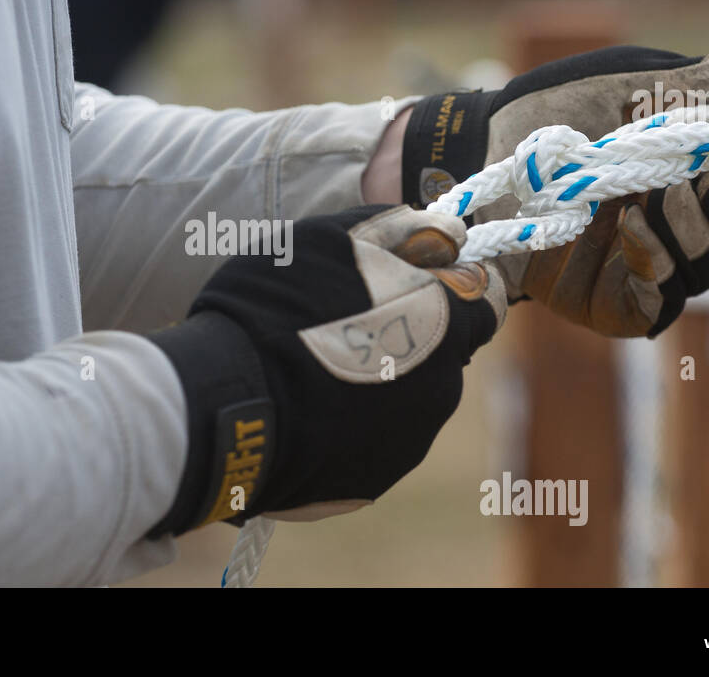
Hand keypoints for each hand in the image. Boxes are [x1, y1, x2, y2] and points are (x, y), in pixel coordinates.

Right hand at [145, 205, 505, 535]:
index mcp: (445, 318)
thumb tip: (445, 230)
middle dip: (409, 334)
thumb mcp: (333, 239)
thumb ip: (399, 230)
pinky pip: (374, 439)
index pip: (483, 296)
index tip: (412, 280)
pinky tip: (306, 407)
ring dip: (379, 380)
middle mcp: (445, 384)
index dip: (449, 285)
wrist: (225, 403)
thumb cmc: (275, 306)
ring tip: (315, 369)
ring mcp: (411, 436)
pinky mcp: (375, 478)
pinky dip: (352, 422)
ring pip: (409, 396)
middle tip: (344, 323)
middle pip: (444, 351)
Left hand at [401, 46, 708, 336]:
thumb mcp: (621, 83)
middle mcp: (683, 227)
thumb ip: (696, 83)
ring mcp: (648, 269)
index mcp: (699, 176)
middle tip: (691, 179)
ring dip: (683, 229)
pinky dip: (653, 267)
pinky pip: (656, 305)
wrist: (477, 153)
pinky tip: (629, 230)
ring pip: (704, 269)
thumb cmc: (549, 112)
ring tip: (641, 195)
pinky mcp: (611, 304)